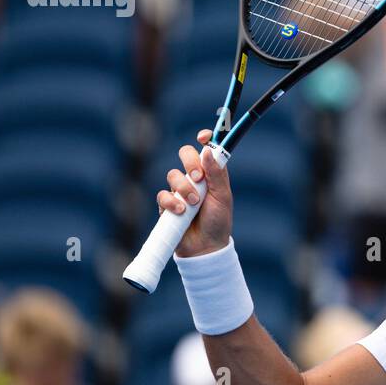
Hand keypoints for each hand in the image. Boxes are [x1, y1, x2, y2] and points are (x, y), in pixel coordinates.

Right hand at [157, 129, 233, 257]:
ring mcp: (180, 190)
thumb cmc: (218, 221)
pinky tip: (180, 212)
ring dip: (183, 188)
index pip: (206, 149)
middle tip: (198, 177)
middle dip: (190, 163)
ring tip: (193, 203)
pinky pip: (162, 194)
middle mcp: (195, 178)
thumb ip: (216, 174)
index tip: (202, 137)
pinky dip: (171, 202)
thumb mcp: (222, 197)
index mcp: (212, 173)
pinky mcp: (167, 204)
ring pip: (173, 174)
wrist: (205, 247)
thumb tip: (207, 150)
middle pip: (185, 154)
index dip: (204, 138)